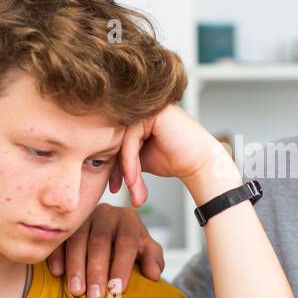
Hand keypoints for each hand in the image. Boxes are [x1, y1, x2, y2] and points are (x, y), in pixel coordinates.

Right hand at [48, 203, 163, 297]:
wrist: (110, 231)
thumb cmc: (131, 245)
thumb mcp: (146, 250)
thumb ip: (153, 260)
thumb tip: (153, 274)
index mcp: (128, 219)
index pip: (126, 242)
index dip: (122, 266)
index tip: (117, 290)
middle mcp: (105, 214)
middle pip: (100, 241)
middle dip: (97, 270)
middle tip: (95, 295)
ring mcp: (83, 216)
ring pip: (77, 239)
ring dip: (76, 266)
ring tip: (76, 290)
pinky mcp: (66, 223)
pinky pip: (60, 238)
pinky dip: (57, 255)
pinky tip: (57, 273)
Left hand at [118, 105, 237, 206]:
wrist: (201, 164)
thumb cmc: (176, 160)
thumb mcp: (141, 158)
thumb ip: (123, 155)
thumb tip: (97, 162)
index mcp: (139, 116)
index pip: (116, 140)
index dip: (114, 165)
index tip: (114, 187)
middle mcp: (142, 109)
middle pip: (117, 139)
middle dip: (116, 168)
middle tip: (118, 189)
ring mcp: (148, 108)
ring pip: (123, 140)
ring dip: (125, 168)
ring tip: (130, 186)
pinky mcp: (154, 112)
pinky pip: (131, 138)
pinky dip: (130, 161)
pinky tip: (133, 177)